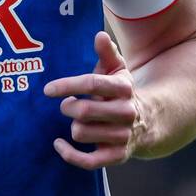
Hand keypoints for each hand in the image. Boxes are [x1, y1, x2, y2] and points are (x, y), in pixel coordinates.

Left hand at [43, 31, 145, 169]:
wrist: (147, 123)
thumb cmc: (120, 93)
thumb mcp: (117, 71)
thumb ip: (107, 53)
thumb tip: (99, 35)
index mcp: (124, 89)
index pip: (93, 84)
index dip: (68, 85)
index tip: (48, 90)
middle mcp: (126, 113)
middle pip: (84, 111)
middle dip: (68, 108)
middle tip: (66, 106)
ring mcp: (122, 136)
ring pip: (82, 133)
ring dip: (73, 127)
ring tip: (78, 122)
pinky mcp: (116, 156)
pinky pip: (87, 161)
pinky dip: (69, 154)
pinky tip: (59, 144)